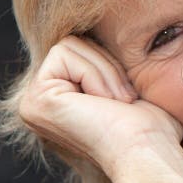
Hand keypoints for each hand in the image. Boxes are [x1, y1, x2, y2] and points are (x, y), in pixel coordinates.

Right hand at [20, 35, 182, 182]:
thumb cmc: (149, 126)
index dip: (111, 65)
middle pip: (74, 42)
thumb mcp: (124, 87)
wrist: (147, 149)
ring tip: (114, 104)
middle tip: (121, 102)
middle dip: (107, 67)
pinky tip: (102, 104)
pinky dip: (95, 75)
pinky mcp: (36, 98)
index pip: (81, 47)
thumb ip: (106, 67)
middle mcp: (39, 103)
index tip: (126, 100)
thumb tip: (107, 33)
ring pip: (70, 44)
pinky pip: (65, 52)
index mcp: (58, 101)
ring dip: (105, 72)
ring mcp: (33, 102)